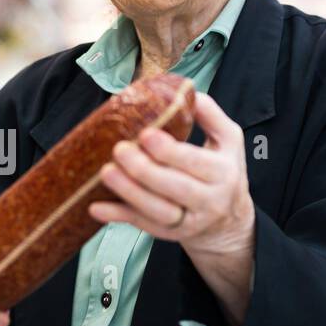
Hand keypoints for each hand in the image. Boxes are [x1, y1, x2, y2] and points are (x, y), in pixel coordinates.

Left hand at [89, 91, 254, 254]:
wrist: (228, 221)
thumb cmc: (222, 171)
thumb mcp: (228, 141)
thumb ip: (211, 115)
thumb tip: (186, 91)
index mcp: (223, 172)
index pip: (195, 162)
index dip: (169, 151)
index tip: (145, 134)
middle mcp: (209, 200)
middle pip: (175, 188)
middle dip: (144, 170)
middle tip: (119, 150)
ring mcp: (188, 221)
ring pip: (158, 211)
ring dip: (129, 193)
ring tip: (105, 173)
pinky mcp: (169, 234)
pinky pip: (142, 226)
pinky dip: (118, 217)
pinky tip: (96, 207)